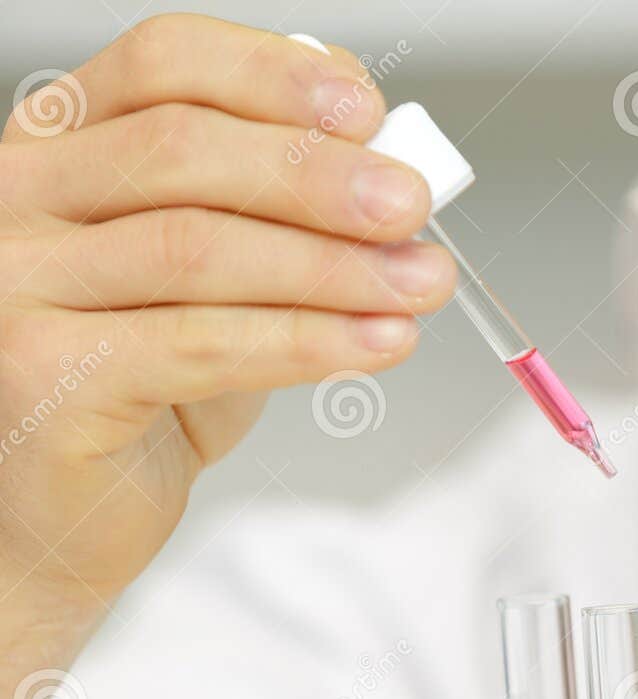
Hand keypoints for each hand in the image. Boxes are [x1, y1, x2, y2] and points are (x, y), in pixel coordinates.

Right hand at [0, 15, 454, 698]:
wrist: (60, 516)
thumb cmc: (141, 388)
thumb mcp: (217, 279)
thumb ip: (275, 211)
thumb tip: (386, 157)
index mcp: (61, 146)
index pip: (162, 65)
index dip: (273, 76)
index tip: (368, 109)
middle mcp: (18, 199)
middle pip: (183, 152)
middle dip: (319, 177)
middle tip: (412, 207)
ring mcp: (14, 287)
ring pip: (197, 248)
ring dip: (332, 266)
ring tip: (419, 283)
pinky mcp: (45, 377)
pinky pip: (199, 344)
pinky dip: (307, 341)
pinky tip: (378, 343)